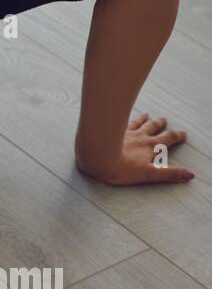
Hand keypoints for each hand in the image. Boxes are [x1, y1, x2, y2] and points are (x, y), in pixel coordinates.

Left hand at [77, 113, 193, 184]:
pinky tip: (118, 114)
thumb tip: (190, 175)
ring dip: (143, 119)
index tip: (183, 134)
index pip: (168, 139)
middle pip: (153, 127)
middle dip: (160, 124)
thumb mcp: (149, 174)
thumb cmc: (122, 169)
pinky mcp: (111, 132)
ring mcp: (125, 133)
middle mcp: (140, 137)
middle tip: (164, 119)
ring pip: (138, 122)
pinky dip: (123, 118)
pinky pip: (120, 122)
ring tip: (146, 114)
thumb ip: (169, 174)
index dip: (177, 136)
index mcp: (150, 146)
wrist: (98, 158)